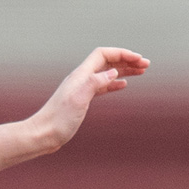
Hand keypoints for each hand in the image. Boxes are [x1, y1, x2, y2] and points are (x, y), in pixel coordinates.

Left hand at [31, 47, 149, 149]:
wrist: (42, 135)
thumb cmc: (58, 120)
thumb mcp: (78, 99)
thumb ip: (94, 83)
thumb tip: (113, 72)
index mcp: (80, 75)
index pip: (103, 54)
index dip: (122, 54)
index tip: (139, 60)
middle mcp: (80, 79)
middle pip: (107, 62)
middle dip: (127, 61)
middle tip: (146, 65)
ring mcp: (80, 90)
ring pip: (106, 74)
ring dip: (124, 71)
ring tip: (141, 72)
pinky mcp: (81, 101)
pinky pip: (101, 87)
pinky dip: (114, 83)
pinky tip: (123, 86)